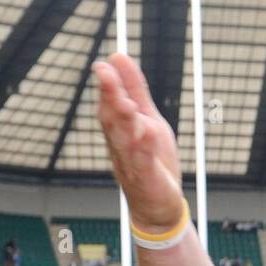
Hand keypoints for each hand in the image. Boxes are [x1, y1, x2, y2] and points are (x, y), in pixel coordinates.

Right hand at [93, 53, 184, 231]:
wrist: (159, 208)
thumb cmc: (153, 162)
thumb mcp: (148, 120)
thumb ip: (136, 92)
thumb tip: (120, 57)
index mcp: (119, 130)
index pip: (110, 103)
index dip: (109, 85)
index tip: (108, 63)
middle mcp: (121, 145)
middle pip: (111, 119)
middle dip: (109, 96)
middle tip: (106, 72)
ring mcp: (132, 163)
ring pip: (124, 139)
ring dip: (123, 118)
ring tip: (125, 100)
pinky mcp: (146, 179)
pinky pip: (143, 162)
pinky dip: (144, 147)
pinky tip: (146, 131)